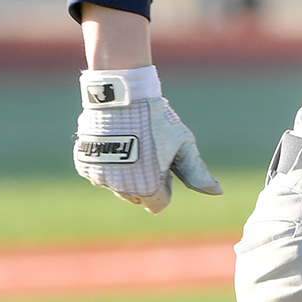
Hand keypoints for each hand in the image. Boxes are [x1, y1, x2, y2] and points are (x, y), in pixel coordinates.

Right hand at [73, 66, 221, 213]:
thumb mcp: (183, 145)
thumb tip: (217, 192)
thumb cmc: (158, 121)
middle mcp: (120, 189)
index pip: (158, 204)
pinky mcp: (83, 165)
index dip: (165, 184)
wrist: (121, 97)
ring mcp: (99, 178)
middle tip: (149, 151)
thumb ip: (197, 173)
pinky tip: (115, 140)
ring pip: (117, 186)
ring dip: (125, 173)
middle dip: (145, 181)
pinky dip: (107, 163)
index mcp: (147, 188)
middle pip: (137, 197)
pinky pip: (99, 173)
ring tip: (133, 142)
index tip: (165, 163)